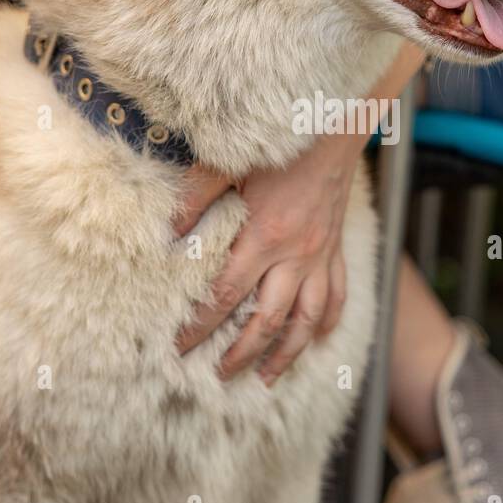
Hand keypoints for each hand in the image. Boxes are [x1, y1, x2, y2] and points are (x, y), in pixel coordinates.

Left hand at [176, 133, 360, 384]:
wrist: (333, 124)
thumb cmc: (277, 143)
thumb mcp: (225, 165)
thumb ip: (194, 199)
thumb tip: (166, 236)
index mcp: (263, 237)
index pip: (224, 296)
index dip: (200, 327)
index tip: (179, 348)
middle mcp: (295, 255)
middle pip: (266, 320)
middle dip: (242, 353)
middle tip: (220, 377)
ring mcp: (320, 255)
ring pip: (306, 319)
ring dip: (287, 353)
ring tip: (268, 379)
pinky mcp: (336, 247)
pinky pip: (336, 294)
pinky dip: (327, 322)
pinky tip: (318, 339)